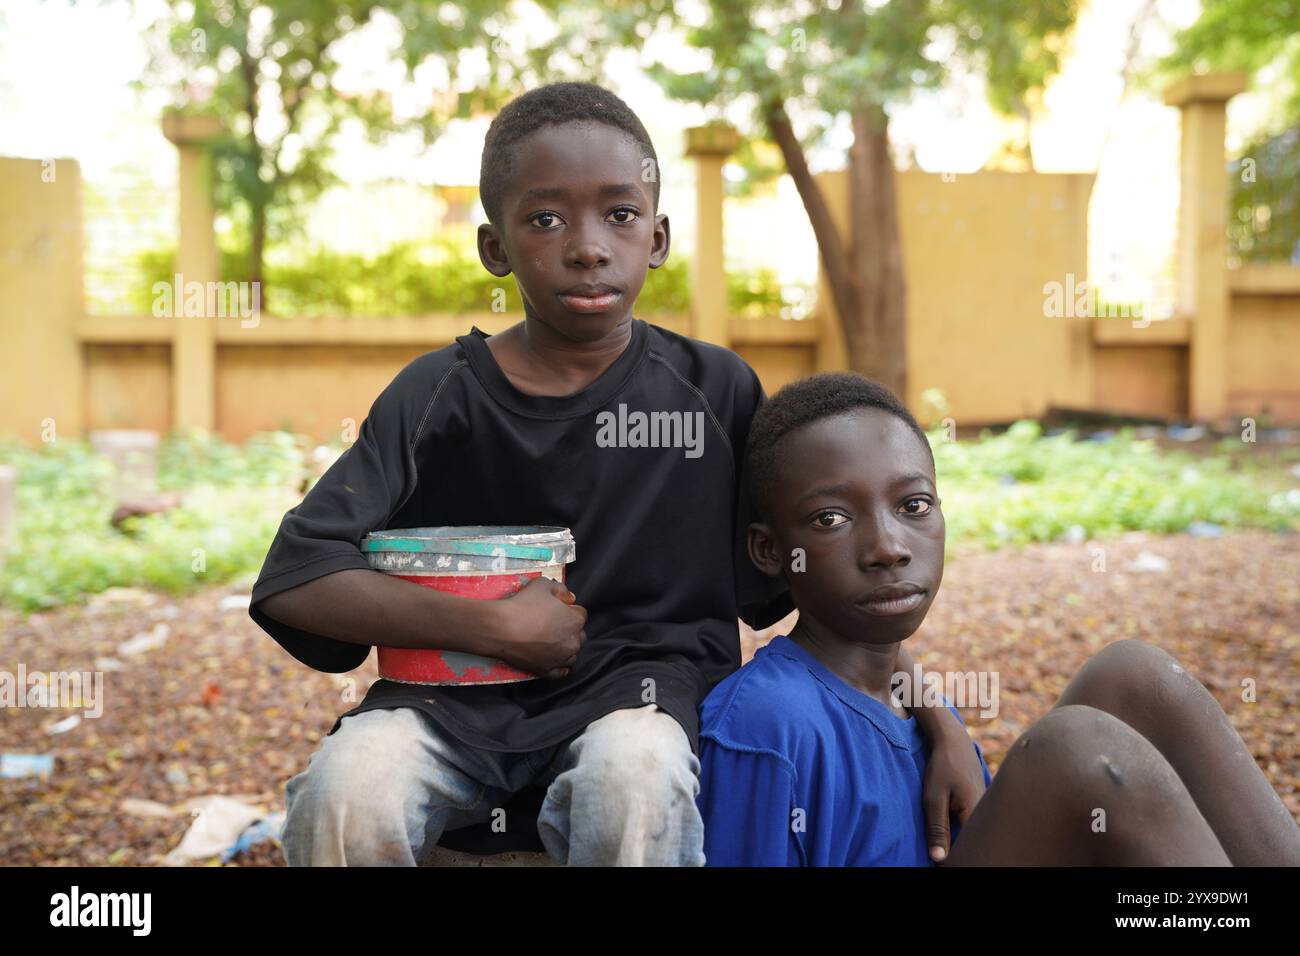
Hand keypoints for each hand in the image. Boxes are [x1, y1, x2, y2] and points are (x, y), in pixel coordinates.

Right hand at [490, 576, 586, 678]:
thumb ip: (560, 589)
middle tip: (552, 624)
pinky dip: (559, 666)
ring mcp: (560, 658)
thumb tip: (569, 598)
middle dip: (569, 629)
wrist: (500, 628)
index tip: (557, 609)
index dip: (569, 610)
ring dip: (565, 647)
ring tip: (550, 641)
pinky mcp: (547, 670)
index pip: (580, 614)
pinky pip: (560, 672)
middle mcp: (573, 642)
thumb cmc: (523, 605)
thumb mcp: (542, 584)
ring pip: (571, 654)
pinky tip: (553, 659)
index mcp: (575, 620)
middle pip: (578, 635)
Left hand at [921, 723, 986, 862]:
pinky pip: (975, 825)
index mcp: (976, 814)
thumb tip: (939, 859)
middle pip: (976, 843)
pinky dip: (966, 831)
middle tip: (942, 857)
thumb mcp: (933, 798)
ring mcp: (987, 808)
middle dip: (960, 850)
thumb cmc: (942, 767)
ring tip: (951, 836)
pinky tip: (955, 833)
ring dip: (963, 841)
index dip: (956, 858)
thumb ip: (937, 829)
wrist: (954, 741)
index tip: (942, 863)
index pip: (969, 849)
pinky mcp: (982, 804)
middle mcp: (987, 814)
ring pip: (976, 834)